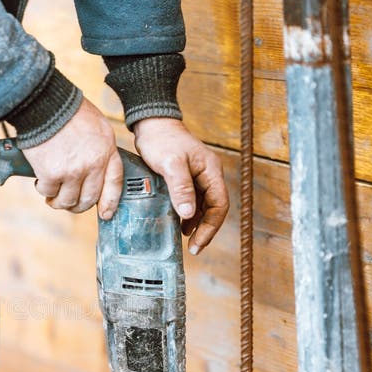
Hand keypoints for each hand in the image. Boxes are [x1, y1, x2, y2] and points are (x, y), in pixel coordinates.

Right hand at [22, 98, 122, 218]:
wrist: (44, 104)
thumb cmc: (68, 110)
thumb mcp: (96, 126)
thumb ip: (99, 149)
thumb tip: (94, 170)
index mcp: (106, 150)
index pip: (114, 183)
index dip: (110, 202)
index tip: (105, 214)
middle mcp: (93, 164)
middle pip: (89, 198)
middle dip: (78, 206)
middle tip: (69, 204)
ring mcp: (73, 171)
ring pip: (68, 200)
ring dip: (58, 202)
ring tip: (51, 195)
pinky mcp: (52, 174)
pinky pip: (48, 192)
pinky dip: (43, 190)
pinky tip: (40, 181)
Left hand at [133, 117, 228, 253]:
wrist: (152, 124)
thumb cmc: (162, 140)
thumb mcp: (171, 164)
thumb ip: (181, 188)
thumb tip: (188, 214)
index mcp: (211, 171)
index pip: (219, 205)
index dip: (210, 227)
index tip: (197, 243)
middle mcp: (209, 175)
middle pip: (214, 208)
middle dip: (205, 230)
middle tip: (193, 248)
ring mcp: (199, 177)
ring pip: (204, 206)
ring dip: (197, 224)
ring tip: (186, 239)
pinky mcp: (187, 178)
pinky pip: (193, 201)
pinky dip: (188, 215)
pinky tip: (180, 224)